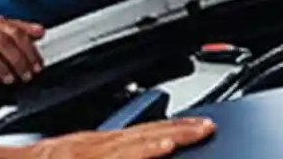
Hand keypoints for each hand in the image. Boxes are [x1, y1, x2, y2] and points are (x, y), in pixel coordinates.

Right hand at [9, 118, 216, 158]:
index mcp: (93, 145)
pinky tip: (160, 148)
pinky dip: (140, 152)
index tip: (196, 127)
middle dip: (179, 130)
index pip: (138, 134)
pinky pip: (117, 158)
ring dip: (166, 138)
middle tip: (210, 126)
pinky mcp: (81, 158)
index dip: (169, 129)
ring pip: (135, 144)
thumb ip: (101, 155)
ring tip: (195, 133)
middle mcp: (94, 146)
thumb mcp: (71, 157)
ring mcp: (89, 155)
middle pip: (144, 134)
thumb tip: (132, 152)